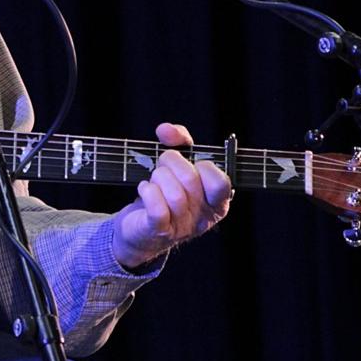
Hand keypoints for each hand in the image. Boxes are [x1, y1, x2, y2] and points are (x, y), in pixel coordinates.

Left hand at [112, 122, 231, 269]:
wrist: (140, 226)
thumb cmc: (165, 191)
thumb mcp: (179, 164)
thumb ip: (180, 141)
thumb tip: (166, 130)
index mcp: (215, 202)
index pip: (221, 182)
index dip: (204, 166)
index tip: (192, 163)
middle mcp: (202, 217)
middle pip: (191, 180)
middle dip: (171, 163)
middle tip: (163, 166)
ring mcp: (181, 226)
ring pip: (175, 195)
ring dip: (158, 178)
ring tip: (154, 180)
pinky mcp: (158, 231)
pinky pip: (157, 209)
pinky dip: (148, 192)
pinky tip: (145, 188)